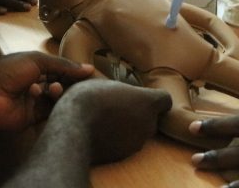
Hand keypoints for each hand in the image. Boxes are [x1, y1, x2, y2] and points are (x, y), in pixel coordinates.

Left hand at [0, 52, 94, 130]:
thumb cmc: (9, 70)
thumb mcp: (37, 61)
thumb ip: (63, 65)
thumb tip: (89, 68)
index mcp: (38, 67)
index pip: (62, 70)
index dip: (75, 71)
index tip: (91, 73)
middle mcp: (39, 83)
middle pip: (63, 84)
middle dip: (71, 83)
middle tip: (81, 84)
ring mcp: (36, 101)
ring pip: (58, 99)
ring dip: (59, 92)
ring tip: (54, 89)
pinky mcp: (33, 117)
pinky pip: (50, 112)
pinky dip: (53, 105)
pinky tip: (50, 96)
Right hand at [54, 79, 171, 163]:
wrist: (73, 130)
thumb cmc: (88, 99)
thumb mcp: (103, 83)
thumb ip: (120, 89)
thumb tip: (118, 90)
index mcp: (146, 102)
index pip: (165, 99)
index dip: (154, 98)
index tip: (141, 97)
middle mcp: (148, 123)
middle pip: (152, 117)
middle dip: (139, 113)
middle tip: (118, 106)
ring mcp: (136, 142)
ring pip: (138, 132)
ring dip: (127, 127)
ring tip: (106, 119)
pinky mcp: (123, 156)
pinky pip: (125, 144)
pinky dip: (117, 140)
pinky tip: (101, 133)